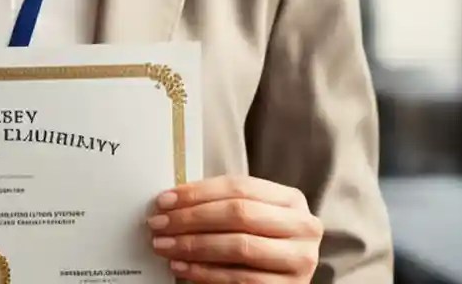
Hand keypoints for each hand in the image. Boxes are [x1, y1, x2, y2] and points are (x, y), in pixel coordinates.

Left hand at [147, 176, 322, 282]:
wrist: (279, 281)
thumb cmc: (258, 241)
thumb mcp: (249, 218)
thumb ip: (220, 206)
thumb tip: (170, 202)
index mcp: (291, 200)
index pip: (240, 187)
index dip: (198, 192)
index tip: (165, 200)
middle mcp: (303, 227)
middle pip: (239, 214)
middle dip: (191, 218)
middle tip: (159, 223)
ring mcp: (300, 259)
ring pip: (239, 246)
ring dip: (194, 246)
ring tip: (165, 246)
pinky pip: (240, 279)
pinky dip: (205, 273)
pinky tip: (182, 268)